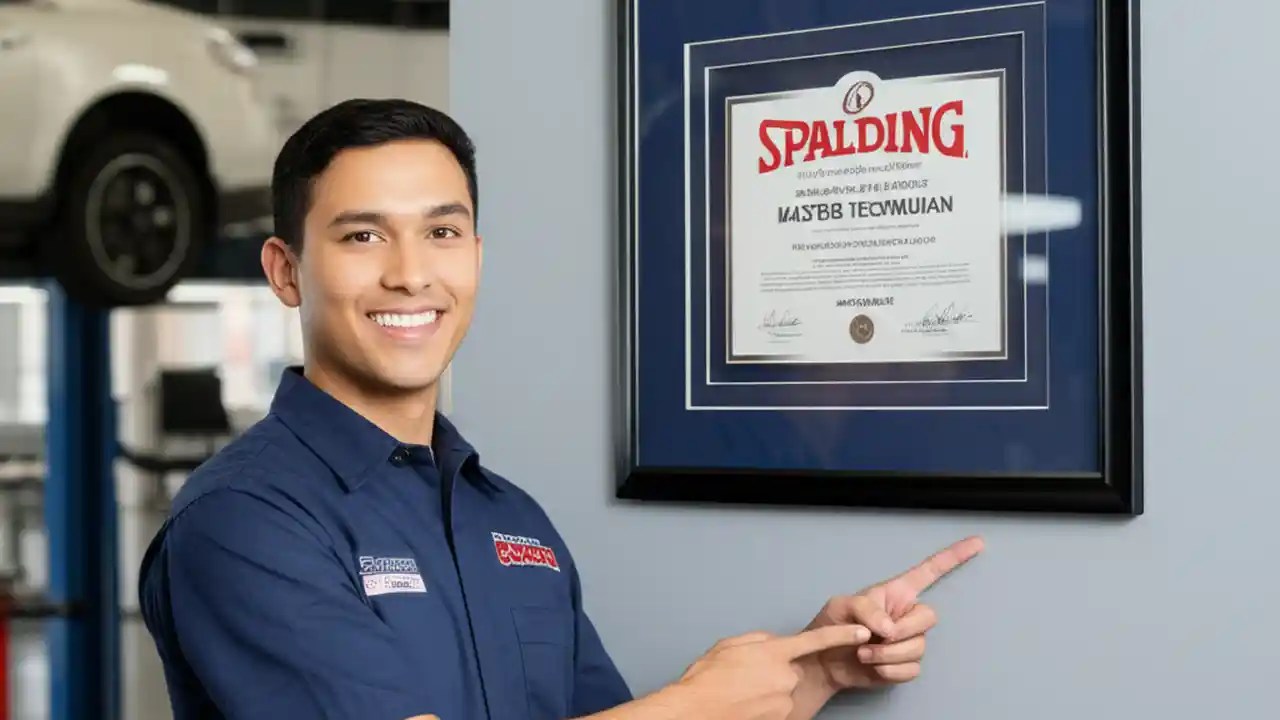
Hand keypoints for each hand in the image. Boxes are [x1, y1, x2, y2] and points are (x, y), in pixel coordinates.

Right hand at [673, 624, 873, 719]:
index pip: (815, 640)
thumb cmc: (708, 677)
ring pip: (785, 690)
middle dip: (776, 671)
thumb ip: (760, 640)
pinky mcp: (782, 718)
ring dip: (770, 690)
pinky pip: (779, 707)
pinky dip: (766, 706)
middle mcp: (785, 675)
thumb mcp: (731, 645)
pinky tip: (746, 705)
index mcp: (773, 652)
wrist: (696, 709)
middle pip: (791, 669)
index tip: (862, 632)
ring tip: (743, 692)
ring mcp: (784, 700)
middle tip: (748, 676)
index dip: (842, 636)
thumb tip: (774, 644)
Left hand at [791, 536, 984, 714]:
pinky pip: (911, 670)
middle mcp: (907, 614)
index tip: (977, 542)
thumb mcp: (841, 606)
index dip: (953, 557)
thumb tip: (890, 628)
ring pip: (919, 648)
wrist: (823, 662)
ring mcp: (908, 640)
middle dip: (902, 631)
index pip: (929, 571)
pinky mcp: (904, 665)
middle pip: (929, 617)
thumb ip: (866, 609)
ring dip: (887, 654)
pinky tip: (873, 667)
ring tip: (862, 653)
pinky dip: (889, 671)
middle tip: (875, 636)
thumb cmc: (831, 625)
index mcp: (896, 592)